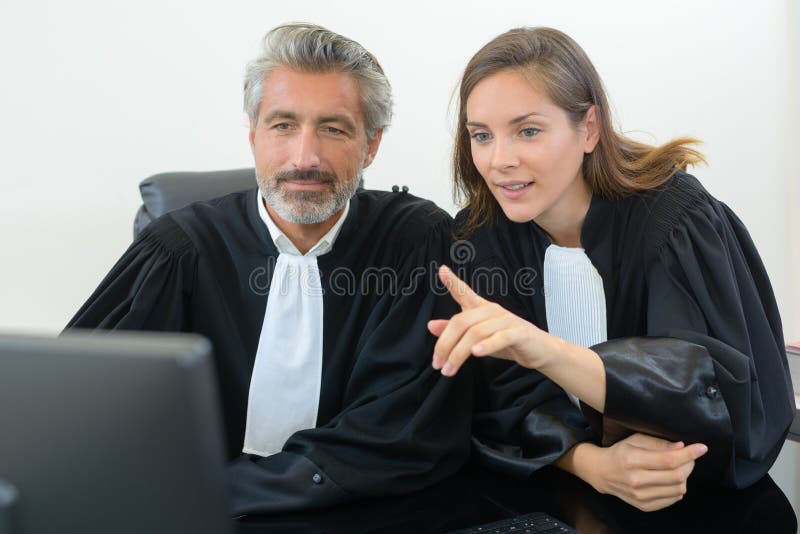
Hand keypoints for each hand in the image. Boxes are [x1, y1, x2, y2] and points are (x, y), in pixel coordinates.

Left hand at [428, 265, 546, 375]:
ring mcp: (507, 320)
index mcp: (481, 309)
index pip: (465, 293)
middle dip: (445, 344)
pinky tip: (476, 353)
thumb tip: (431, 326)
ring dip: (459, 354)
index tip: (442, 270)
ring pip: (476, 333)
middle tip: (437, 364)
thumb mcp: (477, 337)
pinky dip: (487, 345)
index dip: (453, 282)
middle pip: (461, 322)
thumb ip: (455, 331)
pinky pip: (501, 337)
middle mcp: (492, 311)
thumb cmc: (506, 342)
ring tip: (449, 370)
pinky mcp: (519, 333)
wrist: (539, 351)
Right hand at [562, 434, 708, 511]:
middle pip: (677, 476)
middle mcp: (636, 481)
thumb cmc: (620, 452)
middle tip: (689, 456)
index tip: (702, 448)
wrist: (602, 473)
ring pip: (678, 489)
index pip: (669, 460)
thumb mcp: (635, 440)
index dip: (689, 454)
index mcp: (632, 460)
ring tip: (679, 467)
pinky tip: (671, 479)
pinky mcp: (644, 506)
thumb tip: (681, 447)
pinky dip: (678, 488)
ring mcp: (640, 496)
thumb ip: (658, 443)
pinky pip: (673, 499)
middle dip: (689, 464)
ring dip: (685, 476)